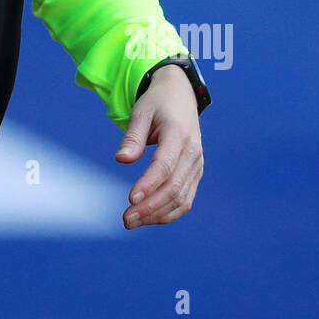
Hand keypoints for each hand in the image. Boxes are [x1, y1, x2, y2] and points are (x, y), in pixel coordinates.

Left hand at [114, 66, 203, 228]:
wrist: (181, 96)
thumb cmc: (157, 104)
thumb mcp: (141, 112)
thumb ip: (132, 137)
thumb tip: (121, 160)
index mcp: (179, 134)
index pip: (165, 165)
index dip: (149, 184)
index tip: (130, 199)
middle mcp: (193, 152)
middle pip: (174, 187)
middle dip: (150, 207)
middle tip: (126, 219)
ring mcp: (197, 165)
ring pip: (182, 198)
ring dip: (158, 214)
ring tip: (132, 221)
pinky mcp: (195, 173)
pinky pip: (185, 199)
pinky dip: (168, 212)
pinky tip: (148, 218)